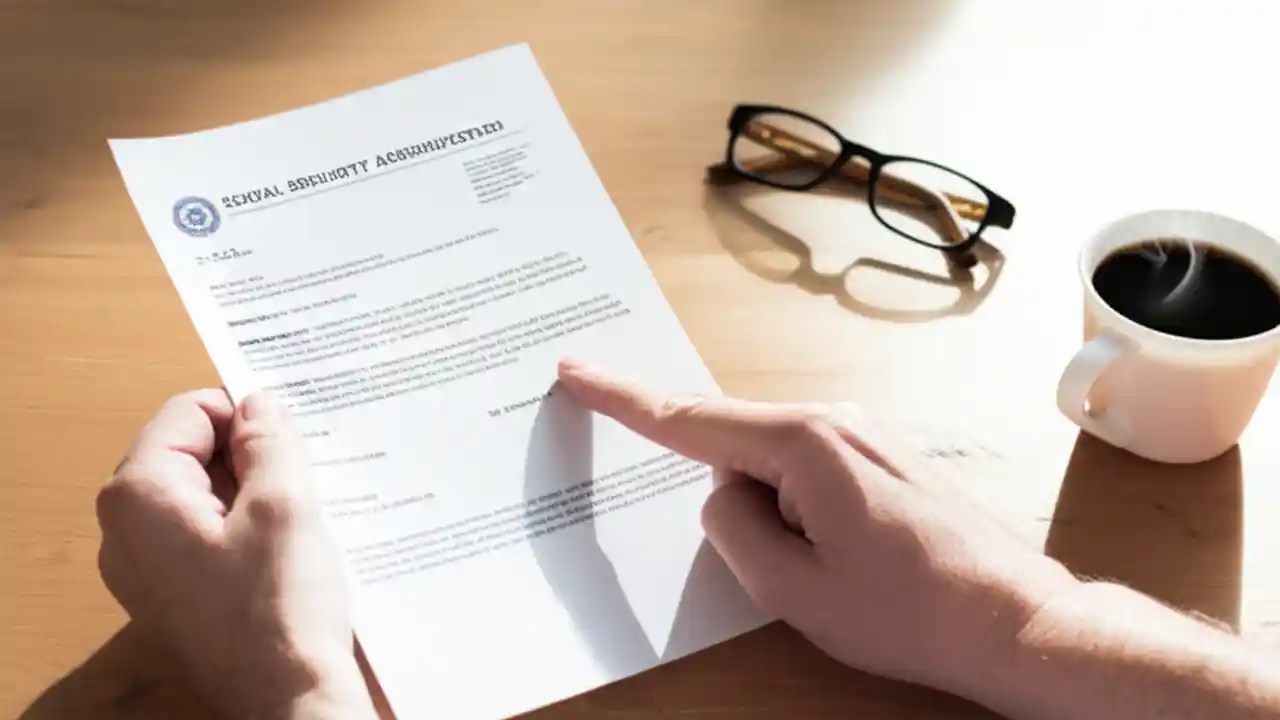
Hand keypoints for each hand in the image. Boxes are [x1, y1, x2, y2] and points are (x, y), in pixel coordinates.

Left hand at [96, 390, 376, 719]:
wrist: (287, 701)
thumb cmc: (281, 604)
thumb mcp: (284, 503)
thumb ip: (269, 440)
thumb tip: (259, 404)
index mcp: (137, 495)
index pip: (189, 413)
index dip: (245, 418)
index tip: (292, 446)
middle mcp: (123, 530)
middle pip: (188, 452)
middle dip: (246, 454)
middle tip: (301, 480)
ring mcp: (143, 569)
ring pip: (200, 494)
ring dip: (250, 491)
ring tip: (297, 517)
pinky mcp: (171, 596)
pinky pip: (202, 535)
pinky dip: (243, 527)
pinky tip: (283, 550)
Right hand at [556, 359, 1080, 700]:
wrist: (1013, 620)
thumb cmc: (908, 611)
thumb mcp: (789, 588)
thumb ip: (728, 527)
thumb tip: (723, 492)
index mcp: (804, 444)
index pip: (688, 419)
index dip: (622, 397)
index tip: (576, 368)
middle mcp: (834, 421)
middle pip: (734, 448)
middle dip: (737, 509)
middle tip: (790, 568)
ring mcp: (863, 435)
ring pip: (773, 469)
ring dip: (776, 522)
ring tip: (837, 578)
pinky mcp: (879, 458)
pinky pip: (807, 473)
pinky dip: (798, 512)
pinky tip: (841, 561)